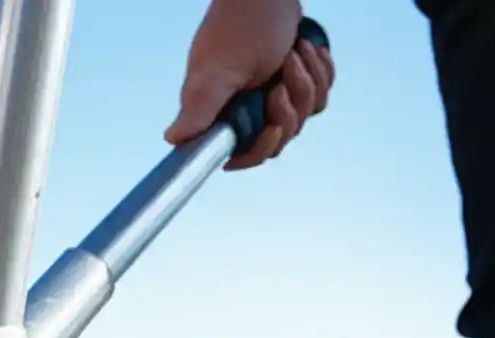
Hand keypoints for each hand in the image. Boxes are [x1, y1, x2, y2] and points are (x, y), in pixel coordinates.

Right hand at [164, 0, 334, 169]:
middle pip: (284, 134)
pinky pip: (320, 96)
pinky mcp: (297, 83)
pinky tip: (307, 48)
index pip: (247, 154)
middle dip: (292, 100)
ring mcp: (275, 96)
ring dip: (307, 79)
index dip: (263, 147)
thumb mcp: (217, 71)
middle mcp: (250, 109)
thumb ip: (200, 108)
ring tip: (295, 50)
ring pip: (307, 114)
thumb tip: (174, 138)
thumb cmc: (238, 26)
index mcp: (226, 112)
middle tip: (284, 65)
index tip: (273, 126)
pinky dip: (320, 71)